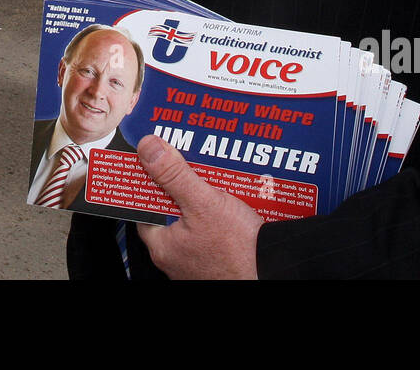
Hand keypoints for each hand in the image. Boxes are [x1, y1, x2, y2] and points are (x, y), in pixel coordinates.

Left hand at [135, 134, 262, 278]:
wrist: (275, 270)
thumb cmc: (240, 251)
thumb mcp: (204, 204)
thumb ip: (174, 175)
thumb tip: (148, 149)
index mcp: (163, 245)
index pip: (144, 206)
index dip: (151, 180)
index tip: (157, 159)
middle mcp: (176, 255)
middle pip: (171, 209)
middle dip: (181, 184)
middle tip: (189, 162)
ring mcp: (197, 258)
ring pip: (193, 217)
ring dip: (202, 196)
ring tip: (214, 175)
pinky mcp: (218, 257)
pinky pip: (211, 227)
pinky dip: (218, 210)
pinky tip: (231, 197)